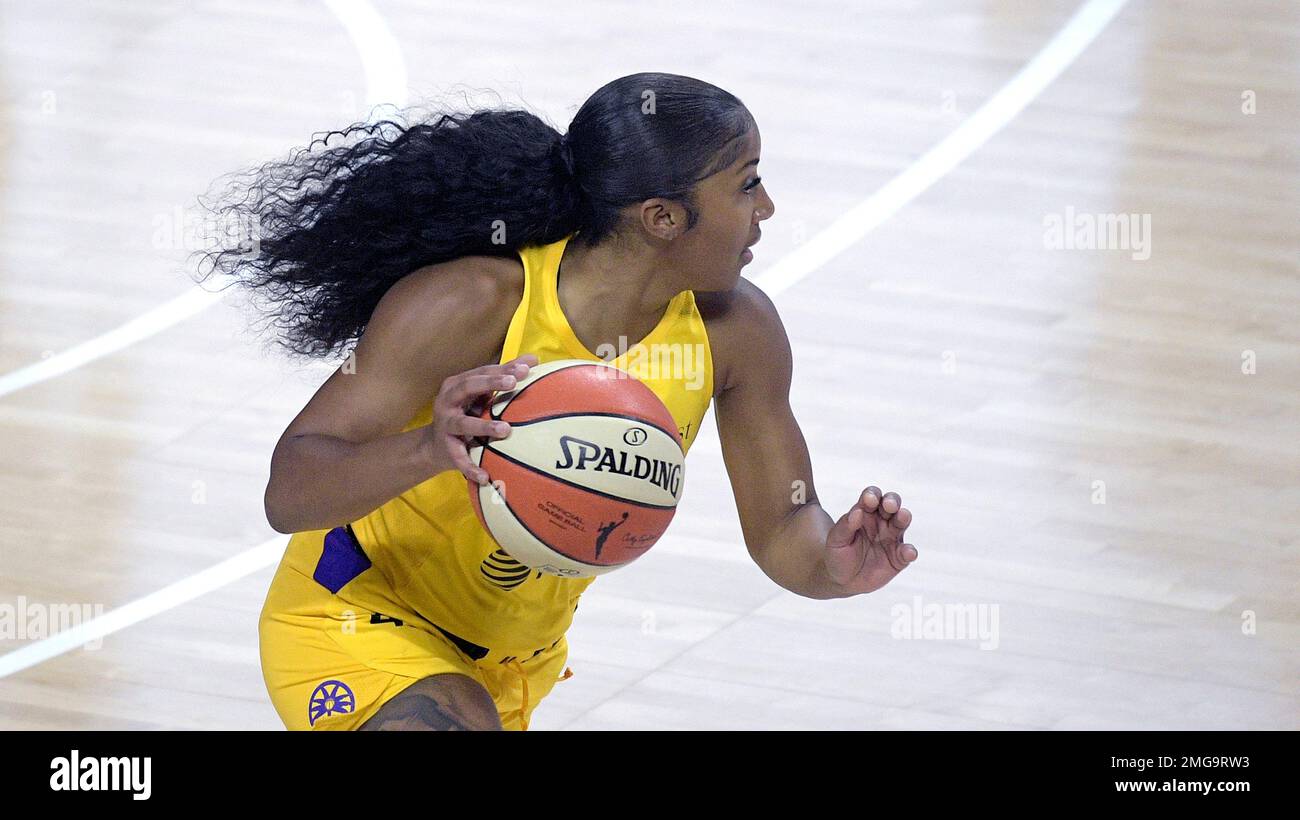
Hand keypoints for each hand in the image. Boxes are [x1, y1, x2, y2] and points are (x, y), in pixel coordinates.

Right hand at [424, 353, 538, 483]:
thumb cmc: (466, 414)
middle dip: (490, 383)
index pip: (481, 372)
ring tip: (505, 430)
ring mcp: (445, 425)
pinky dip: (471, 468)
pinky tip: (486, 477)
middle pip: (468, 387)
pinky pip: (459, 458)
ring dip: (484, 426)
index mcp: (458, 384)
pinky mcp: (445, 448)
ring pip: (463, 423)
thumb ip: (504, 378)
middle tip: (512, 383)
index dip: (502, 369)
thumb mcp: (481, 395)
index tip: (526, 368)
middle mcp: (448, 401)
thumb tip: (533, 359)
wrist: (434, 447)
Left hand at [823, 486, 917, 595]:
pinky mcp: (899, 558)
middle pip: (892, 504)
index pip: (872, 497)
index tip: (868, 499)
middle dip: (892, 501)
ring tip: (902, 516)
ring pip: (902, 523)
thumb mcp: (836, 540)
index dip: (872, 495)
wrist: (840, 580)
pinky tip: (908, 552)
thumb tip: (857, 511)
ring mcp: (892, 539)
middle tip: (888, 504)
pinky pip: (906, 553)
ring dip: (903, 518)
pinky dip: (909, 551)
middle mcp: (881, 522)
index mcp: (865, 512)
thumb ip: (845, 525)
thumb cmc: (837, 554)